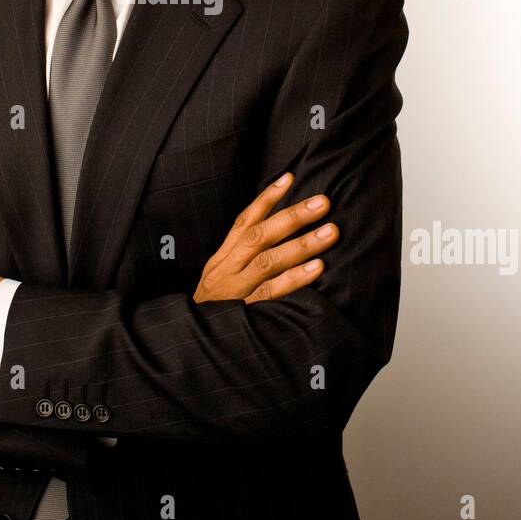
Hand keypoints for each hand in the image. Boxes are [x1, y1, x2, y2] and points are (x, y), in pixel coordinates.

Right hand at [192, 173, 337, 304]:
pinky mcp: (245, 312)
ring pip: (268, 261)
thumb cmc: (213, 308)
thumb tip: (274, 233)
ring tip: (331, 232)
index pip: (244, 221)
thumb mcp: (220, 277)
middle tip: (323, 202)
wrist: (189, 340)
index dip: (266, 199)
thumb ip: (242, 257)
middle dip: (293, 216)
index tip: (289, 178)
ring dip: (301, 244)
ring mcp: (236, 289)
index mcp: (223, 257)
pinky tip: (318, 268)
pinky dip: (295, 279)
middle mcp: (228, 268)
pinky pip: (272, 292)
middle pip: (260, 235)